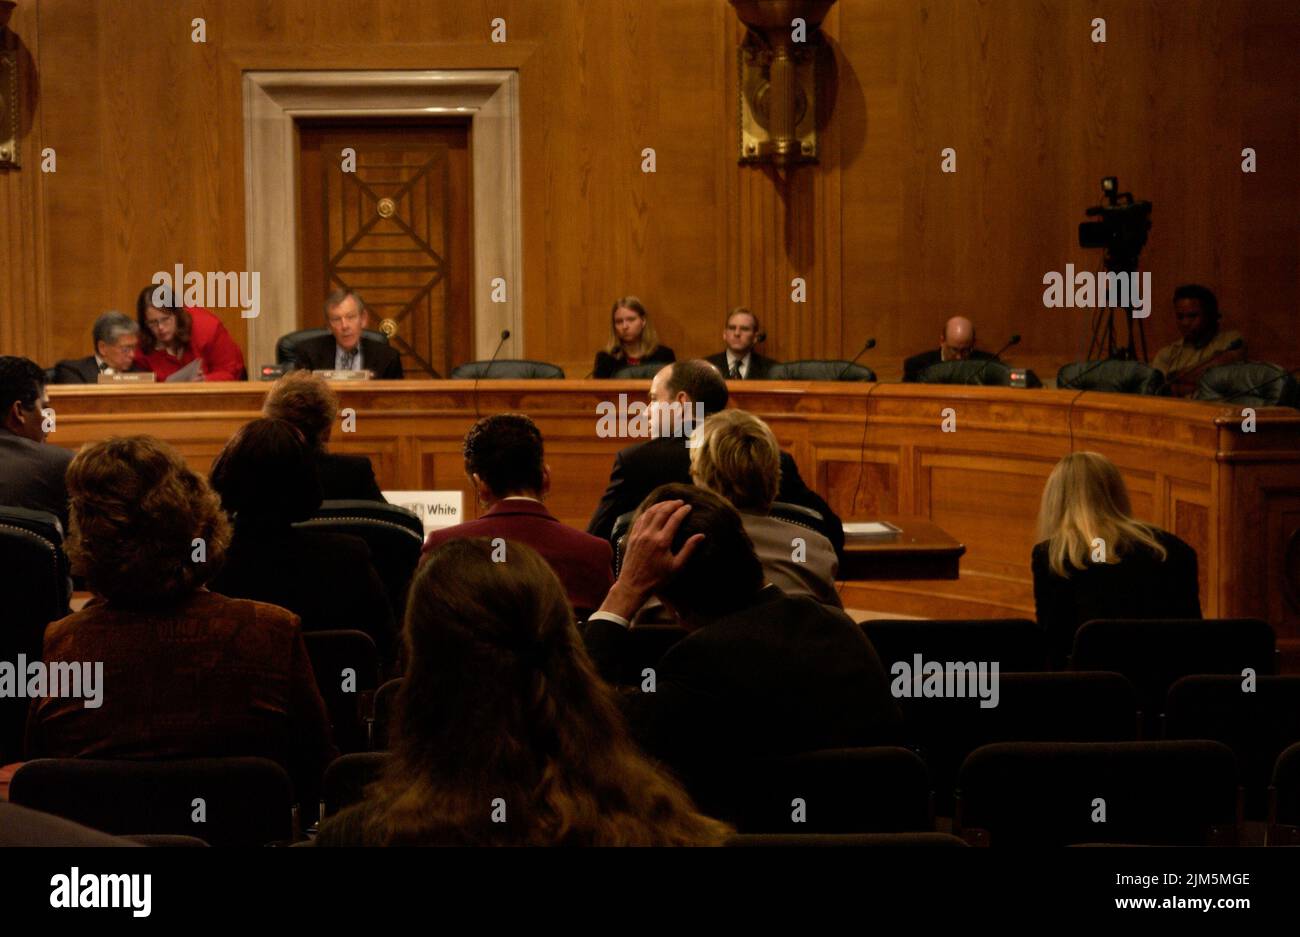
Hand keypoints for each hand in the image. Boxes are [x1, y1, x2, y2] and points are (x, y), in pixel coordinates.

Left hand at [600, 499, 704, 618]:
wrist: (633, 585)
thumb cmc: (657, 579)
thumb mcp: (677, 567)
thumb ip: (689, 549)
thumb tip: (701, 535)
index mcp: (662, 542)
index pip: (675, 519)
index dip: (683, 511)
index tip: (689, 507)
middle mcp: (650, 535)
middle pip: (662, 512)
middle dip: (672, 504)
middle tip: (680, 502)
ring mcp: (639, 535)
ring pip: (649, 513)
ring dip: (659, 505)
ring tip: (668, 503)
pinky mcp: (632, 537)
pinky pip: (640, 519)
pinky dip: (648, 512)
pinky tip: (652, 511)